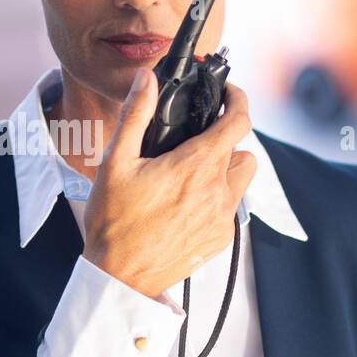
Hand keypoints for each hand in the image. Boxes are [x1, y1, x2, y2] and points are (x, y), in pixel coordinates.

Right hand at [81, 68, 256, 298]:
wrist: (119, 276)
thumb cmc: (114, 221)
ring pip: (242, 179)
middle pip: (243, 150)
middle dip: (224, 140)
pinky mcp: (220, 238)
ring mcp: (222, 218)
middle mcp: (218, 191)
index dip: (236, 100)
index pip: (238, 121)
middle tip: (193, 144)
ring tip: (191, 175)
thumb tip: (147, 80)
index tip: (226, 94)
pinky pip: (231, 208)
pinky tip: (186, 204)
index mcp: (196, 166)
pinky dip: (216, 199)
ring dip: (225, 170)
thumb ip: (136, 115)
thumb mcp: (116, 162)